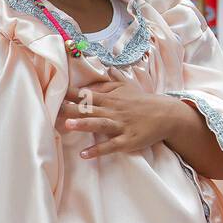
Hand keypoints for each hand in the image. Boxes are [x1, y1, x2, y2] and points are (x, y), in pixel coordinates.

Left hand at [58, 81, 187, 160]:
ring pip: (100, 124)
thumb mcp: (129, 87)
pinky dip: (98, 150)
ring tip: (67, 126)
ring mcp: (121, 126)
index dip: (72, 95)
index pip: (88, 95)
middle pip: (91, 109)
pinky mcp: (128, 140)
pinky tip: (84, 154)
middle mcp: (114, 111)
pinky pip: (111, 146)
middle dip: (73, 109)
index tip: (56, 94)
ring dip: (84, 125)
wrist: (167, 114)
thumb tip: (106, 67)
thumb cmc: (144, 101)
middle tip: (56, 108)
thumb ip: (114, 79)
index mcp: (111, 99)